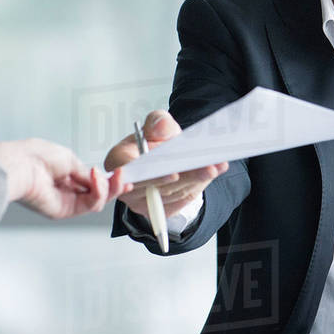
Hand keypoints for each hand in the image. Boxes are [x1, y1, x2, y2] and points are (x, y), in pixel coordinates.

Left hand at [0, 138, 128, 219]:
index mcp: (64, 175)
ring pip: (96, 201)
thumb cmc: (36, 156)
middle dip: (113, 186)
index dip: (108, 180)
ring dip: (108, 188)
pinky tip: (97, 179)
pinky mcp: (64, 211)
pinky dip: (98, 192)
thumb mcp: (69, 159)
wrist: (20, 165)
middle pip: (97, 194)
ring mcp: (65, 202)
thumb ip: (86, 173)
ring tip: (109, 176)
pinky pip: (89, 205)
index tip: (122, 175)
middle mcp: (65, 190)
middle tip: (123, 177)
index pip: (91, 181)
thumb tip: (98, 179)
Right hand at [103, 109, 227, 217]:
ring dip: (196, 180)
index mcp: (119, 161)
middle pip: (156, 184)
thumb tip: (161, 127)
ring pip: (172, 192)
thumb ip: (158, 122)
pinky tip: (214, 172)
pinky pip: (181, 200)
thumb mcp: (157, 126)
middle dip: (184, 176)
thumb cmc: (155, 144)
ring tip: (215, 167)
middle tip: (205, 168)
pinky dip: (199, 185)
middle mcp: (128, 186)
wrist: (165, 160)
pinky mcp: (160, 210)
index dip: (151, 173)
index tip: (173, 172)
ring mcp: (142, 202)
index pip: (129, 170)